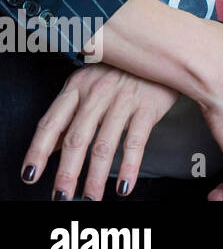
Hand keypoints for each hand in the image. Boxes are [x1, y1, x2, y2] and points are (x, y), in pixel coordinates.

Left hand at [21, 64, 180, 199]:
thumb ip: (72, 114)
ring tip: (91, 198)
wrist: (165, 49)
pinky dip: (129, 167)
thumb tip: (52, 149)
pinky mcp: (149, 106)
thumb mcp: (92, 84)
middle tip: (61, 196)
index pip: (51, 122)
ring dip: (95, 176)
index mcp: (77, 86)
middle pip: (77, 138)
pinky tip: (123, 187)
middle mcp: (98, 92)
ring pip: (104, 144)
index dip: (38, 151)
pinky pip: (136, 142)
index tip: (30, 175)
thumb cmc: (123, 70)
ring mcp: (124, 99)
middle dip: (67, 172)